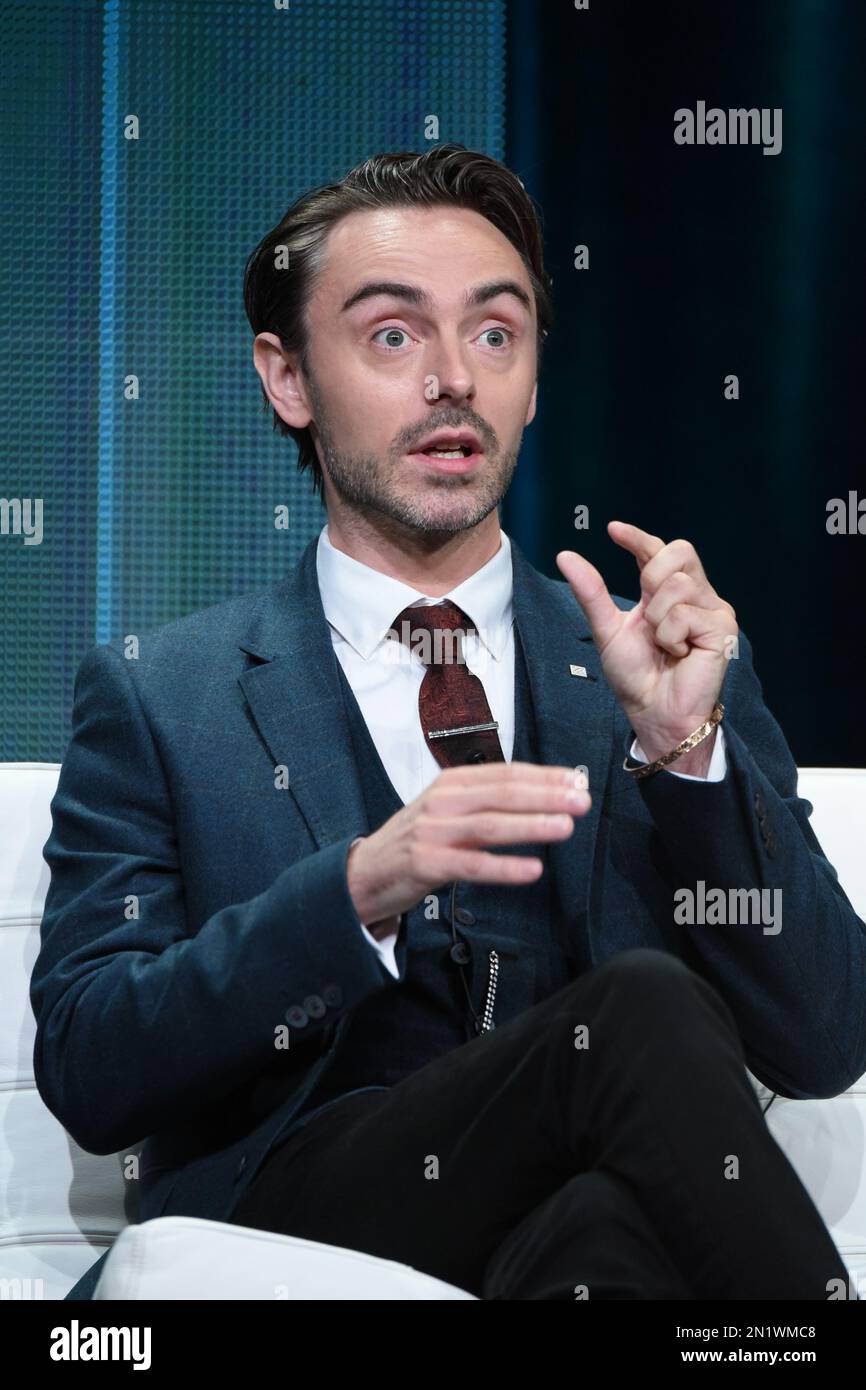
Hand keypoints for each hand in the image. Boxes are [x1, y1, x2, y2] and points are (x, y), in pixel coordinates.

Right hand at [346, 762, 591, 924]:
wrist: (365, 872)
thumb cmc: (416, 841)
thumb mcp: (448, 811)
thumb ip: (487, 803)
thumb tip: (543, 796)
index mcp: (451, 784)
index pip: (504, 774)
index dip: (543, 776)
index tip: (576, 780)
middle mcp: (442, 802)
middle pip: (501, 794)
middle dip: (545, 796)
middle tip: (581, 800)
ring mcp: (432, 833)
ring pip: (489, 825)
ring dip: (530, 824)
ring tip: (564, 827)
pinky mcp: (426, 864)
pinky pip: (472, 865)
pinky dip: (504, 867)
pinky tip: (532, 869)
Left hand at [556, 522, 736, 767]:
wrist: (652, 712)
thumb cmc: (636, 676)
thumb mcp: (607, 628)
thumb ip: (591, 592)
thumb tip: (566, 555)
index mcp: (666, 592)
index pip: (657, 551)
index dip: (638, 537)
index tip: (612, 530)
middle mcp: (694, 594)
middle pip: (678, 552)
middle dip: (651, 577)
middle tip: (646, 614)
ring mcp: (713, 608)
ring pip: (678, 585)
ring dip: (658, 621)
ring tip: (664, 646)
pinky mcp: (723, 626)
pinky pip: (686, 614)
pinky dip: (671, 638)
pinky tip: (680, 655)